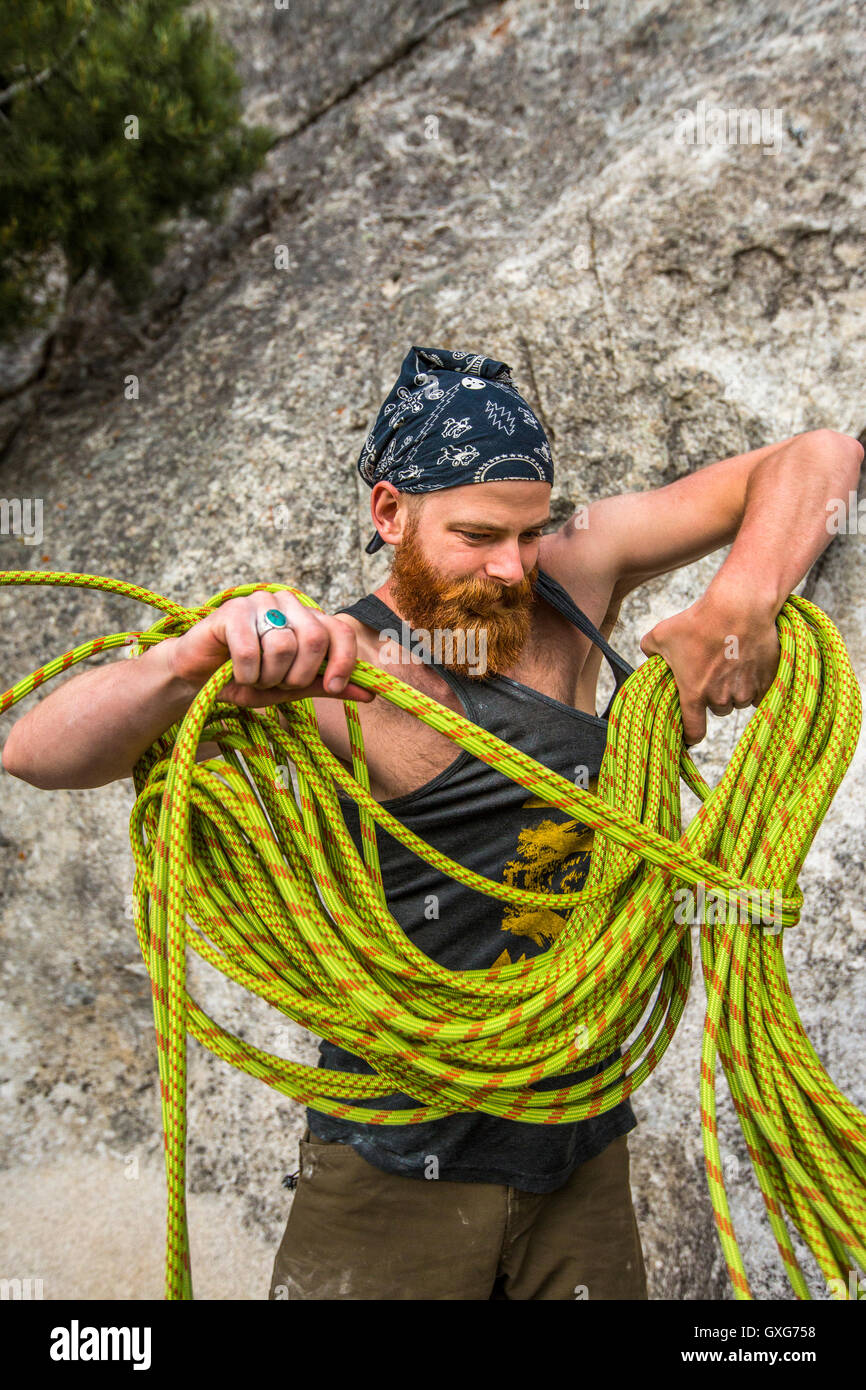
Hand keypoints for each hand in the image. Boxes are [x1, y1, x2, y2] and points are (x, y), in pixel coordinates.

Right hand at [163, 592, 374, 708]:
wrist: (199, 677)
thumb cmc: (247, 679)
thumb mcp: (292, 688)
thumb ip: (328, 686)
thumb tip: (371, 694)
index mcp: (308, 618)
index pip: (341, 631)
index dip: (343, 661)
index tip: (332, 686)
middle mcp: (288, 603)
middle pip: (314, 639)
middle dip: (298, 675)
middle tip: (278, 683)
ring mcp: (260, 601)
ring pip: (283, 646)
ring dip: (267, 676)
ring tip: (253, 676)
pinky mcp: (232, 610)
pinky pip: (250, 650)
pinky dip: (245, 673)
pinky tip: (234, 672)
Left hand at [639, 590, 780, 746]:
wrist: (739, 607)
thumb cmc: (699, 620)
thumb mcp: (662, 634)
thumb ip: (649, 649)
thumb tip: (648, 654)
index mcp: (694, 694)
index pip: (693, 732)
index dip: (691, 735)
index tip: (690, 734)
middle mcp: (721, 698)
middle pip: (718, 709)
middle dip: (715, 696)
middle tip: (713, 672)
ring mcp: (746, 691)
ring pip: (740, 700)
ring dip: (736, 689)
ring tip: (732, 662)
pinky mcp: (767, 682)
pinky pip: (760, 693)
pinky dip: (756, 685)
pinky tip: (750, 665)